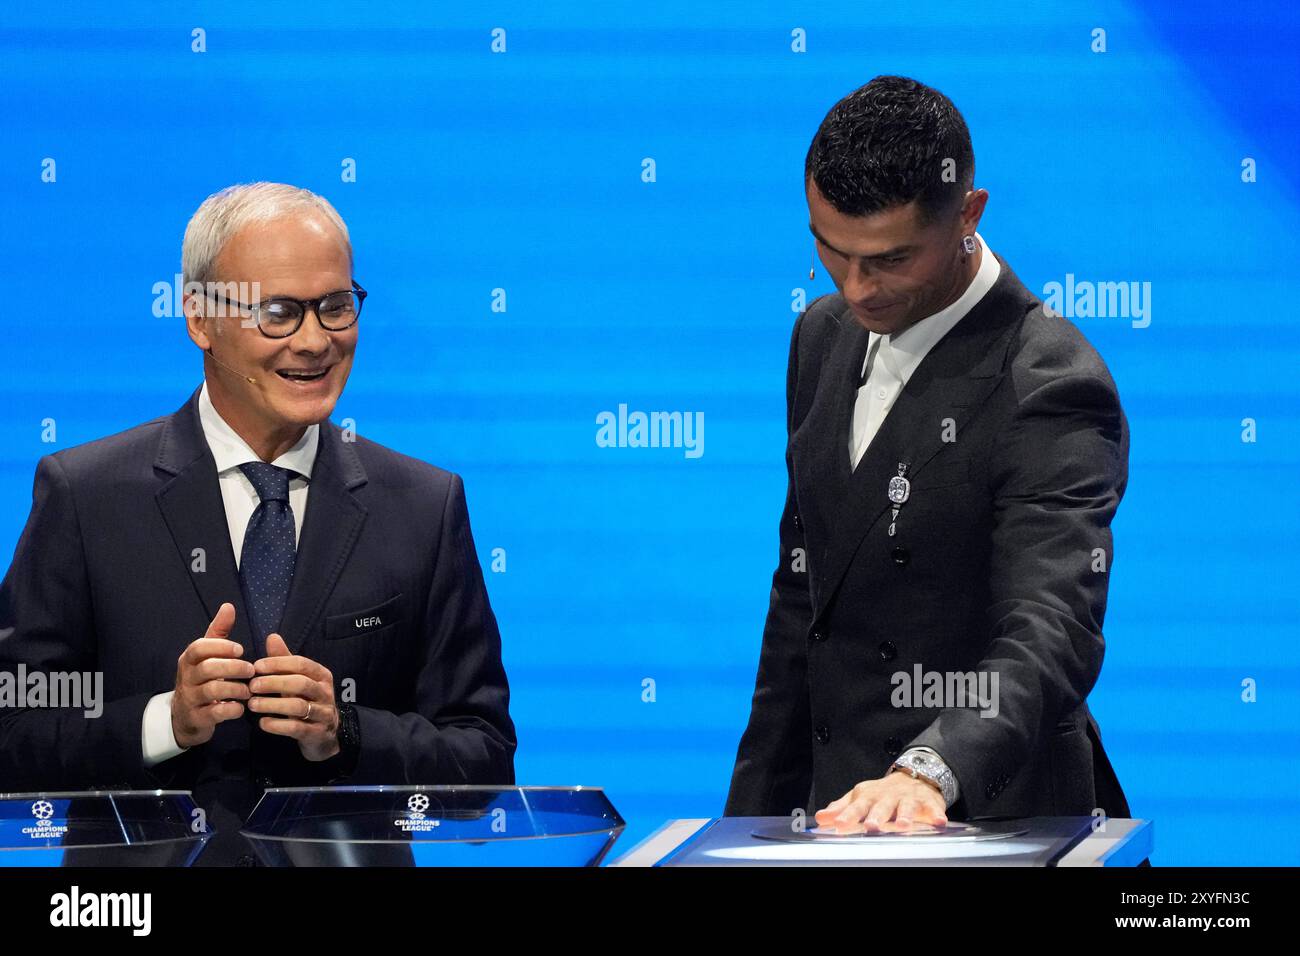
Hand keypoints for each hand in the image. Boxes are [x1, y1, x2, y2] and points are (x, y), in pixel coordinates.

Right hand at [171, 602, 254, 748]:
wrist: (184, 716)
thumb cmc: (201, 680)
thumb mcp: (206, 656)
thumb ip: (218, 632)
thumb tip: (229, 606)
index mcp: (189, 660)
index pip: (199, 647)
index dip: (220, 647)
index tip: (241, 649)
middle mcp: (187, 678)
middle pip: (207, 668)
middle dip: (233, 668)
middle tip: (251, 670)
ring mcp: (190, 699)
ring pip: (212, 690)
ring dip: (236, 688)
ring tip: (250, 690)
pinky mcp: (197, 718)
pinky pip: (214, 713)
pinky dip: (231, 709)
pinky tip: (241, 707)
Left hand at [249, 633, 339, 761]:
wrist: (326, 734)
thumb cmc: (308, 701)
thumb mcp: (299, 679)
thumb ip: (285, 660)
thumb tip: (272, 637)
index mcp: (321, 675)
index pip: (301, 664)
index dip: (278, 663)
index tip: (256, 667)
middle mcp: (325, 692)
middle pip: (300, 683)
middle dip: (274, 683)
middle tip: (251, 686)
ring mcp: (323, 713)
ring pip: (298, 706)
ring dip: (272, 704)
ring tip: (252, 704)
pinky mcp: (316, 733)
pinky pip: (296, 728)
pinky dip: (277, 725)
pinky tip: (262, 723)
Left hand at [814, 770, 949, 832]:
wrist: (914, 776)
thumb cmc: (883, 793)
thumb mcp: (861, 797)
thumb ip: (841, 808)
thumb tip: (820, 818)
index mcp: (869, 796)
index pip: (856, 806)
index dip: (847, 815)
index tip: (838, 824)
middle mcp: (888, 796)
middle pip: (881, 806)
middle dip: (876, 816)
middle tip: (871, 826)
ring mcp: (909, 799)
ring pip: (906, 807)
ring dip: (905, 816)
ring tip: (902, 825)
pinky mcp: (928, 803)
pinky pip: (933, 809)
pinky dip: (936, 815)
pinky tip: (938, 822)